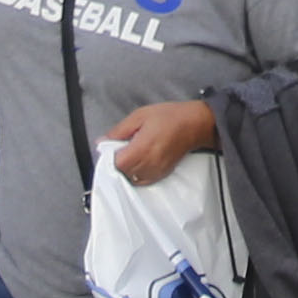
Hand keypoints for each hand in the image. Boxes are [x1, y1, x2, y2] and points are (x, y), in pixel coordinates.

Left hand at [100, 97, 214, 183]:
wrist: (194, 124)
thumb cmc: (170, 117)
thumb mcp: (140, 116)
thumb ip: (119, 130)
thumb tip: (102, 141)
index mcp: (141, 149)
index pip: (116, 164)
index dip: (110, 157)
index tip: (111, 148)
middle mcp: (148, 164)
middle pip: (122, 174)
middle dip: (118, 163)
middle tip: (120, 149)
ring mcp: (155, 171)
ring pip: (131, 179)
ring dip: (127, 169)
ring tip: (131, 154)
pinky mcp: (162, 174)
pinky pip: (143, 180)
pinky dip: (137, 174)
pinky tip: (139, 161)